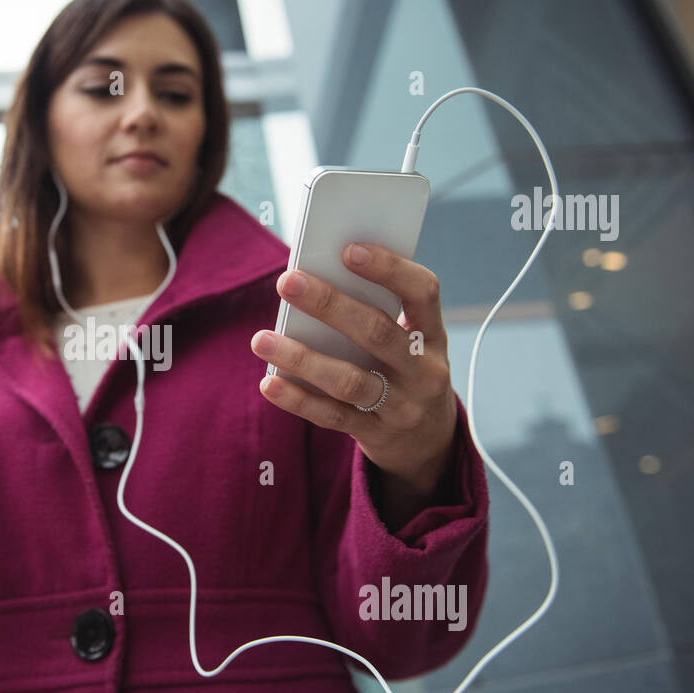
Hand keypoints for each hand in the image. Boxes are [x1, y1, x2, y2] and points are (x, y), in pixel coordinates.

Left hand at [249, 242, 457, 497]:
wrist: (429, 442)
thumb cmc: (404, 370)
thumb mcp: (409, 342)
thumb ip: (376, 313)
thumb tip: (313, 282)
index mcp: (433, 333)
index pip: (423, 291)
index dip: (390, 268)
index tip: (349, 249)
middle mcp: (424, 370)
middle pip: (377, 332)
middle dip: (330, 305)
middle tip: (287, 281)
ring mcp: (403, 407)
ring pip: (350, 381)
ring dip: (302, 358)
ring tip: (260, 339)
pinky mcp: (377, 435)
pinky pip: (333, 417)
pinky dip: (298, 399)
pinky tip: (269, 382)